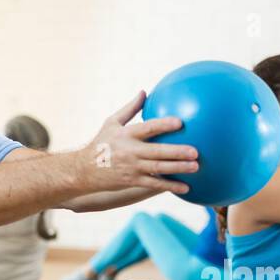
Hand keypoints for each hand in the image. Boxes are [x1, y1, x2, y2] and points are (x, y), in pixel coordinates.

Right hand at [80, 91, 199, 193]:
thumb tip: (144, 92)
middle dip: (177, 152)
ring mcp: (132, 168)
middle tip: (196, 151)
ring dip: (178, 168)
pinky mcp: (133, 181)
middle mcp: (130, 151)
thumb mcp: (111, 123)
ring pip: (158, 169)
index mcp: (126, 134)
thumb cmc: (101, 143)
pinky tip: (186, 187)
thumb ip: (130, 109)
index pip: (147, 128)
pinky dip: (170, 186)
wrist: (84, 170)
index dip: (163, 125)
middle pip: (157, 152)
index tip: (180, 122)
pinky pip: (154, 184)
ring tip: (196, 167)